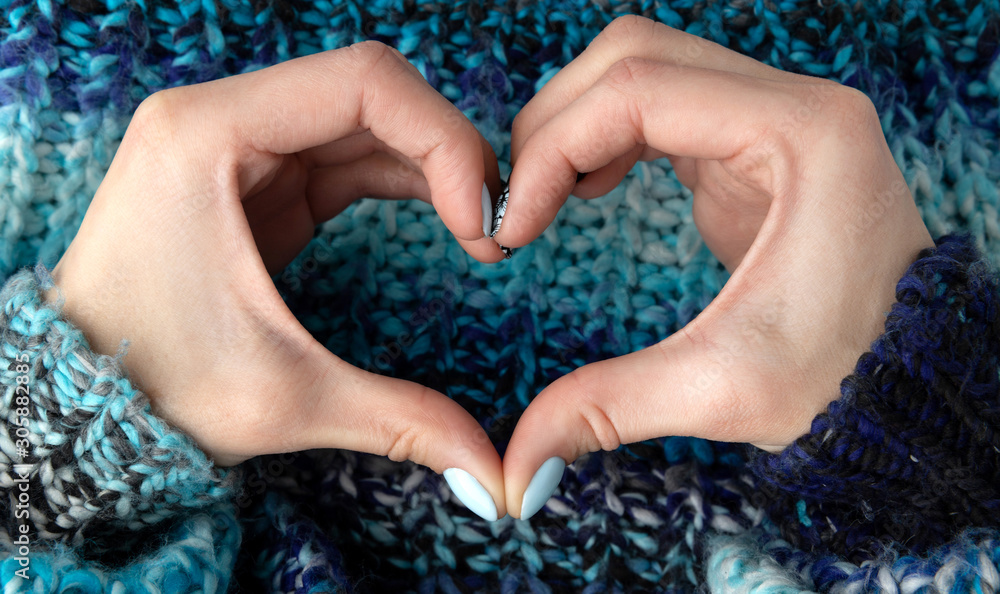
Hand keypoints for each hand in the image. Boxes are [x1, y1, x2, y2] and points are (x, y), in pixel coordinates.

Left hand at [43, 42, 506, 518]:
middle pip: (371, 93)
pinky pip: (346, 156)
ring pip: (365, 122)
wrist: (81, 403)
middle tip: (492, 230)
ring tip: (477, 232)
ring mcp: (237, 144)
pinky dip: (403, 182)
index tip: (479, 222)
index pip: (363, 82)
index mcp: (205, 135)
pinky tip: (445, 220)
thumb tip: (493, 473)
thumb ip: (399, 419)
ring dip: (432, 168)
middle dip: (447, 154)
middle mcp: (218, 119)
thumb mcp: (283, 399)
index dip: (444, 139)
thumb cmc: (151, 388)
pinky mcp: (255, 178)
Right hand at [497, 16, 933, 517]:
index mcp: (802, 134)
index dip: (553, 148)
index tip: (513, 226)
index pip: (640, 89)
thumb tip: (514, 465)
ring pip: (641, 70)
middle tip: (519, 209)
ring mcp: (772, 116)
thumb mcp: (722, 390)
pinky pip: (659, 106)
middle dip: (556, 125)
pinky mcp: (752, 143)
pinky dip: (606, 139)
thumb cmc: (849, 377)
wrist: (910, 380)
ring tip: (544, 201)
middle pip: (634, 56)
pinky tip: (584, 190)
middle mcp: (791, 103)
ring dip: (576, 127)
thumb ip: (607, 408)